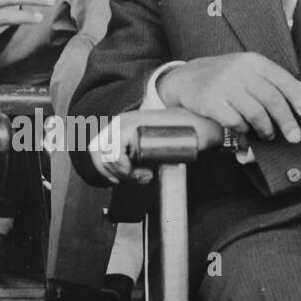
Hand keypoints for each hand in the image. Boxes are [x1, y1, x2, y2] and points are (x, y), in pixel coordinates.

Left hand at [89, 107, 223, 184]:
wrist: (202, 126)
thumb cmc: (184, 137)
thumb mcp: (154, 144)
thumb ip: (138, 153)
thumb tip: (123, 173)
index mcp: (122, 123)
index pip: (98, 147)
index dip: (105, 168)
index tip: (118, 180)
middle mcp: (120, 120)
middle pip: (98, 152)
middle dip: (114, 173)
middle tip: (136, 179)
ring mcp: (125, 122)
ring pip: (107, 156)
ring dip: (124, 174)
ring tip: (144, 176)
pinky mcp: (132, 128)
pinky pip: (116, 154)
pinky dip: (127, 171)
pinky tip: (145, 173)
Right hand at [158, 54, 300, 141]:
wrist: (186, 78)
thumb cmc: (224, 76)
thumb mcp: (249, 70)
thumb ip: (275, 80)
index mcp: (254, 62)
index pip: (283, 80)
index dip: (298, 99)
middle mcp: (240, 71)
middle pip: (272, 100)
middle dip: (286, 121)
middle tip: (294, 137)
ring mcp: (224, 85)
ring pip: (255, 113)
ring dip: (265, 129)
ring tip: (267, 135)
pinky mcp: (211, 101)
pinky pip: (235, 121)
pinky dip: (243, 129)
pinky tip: (244, 129)